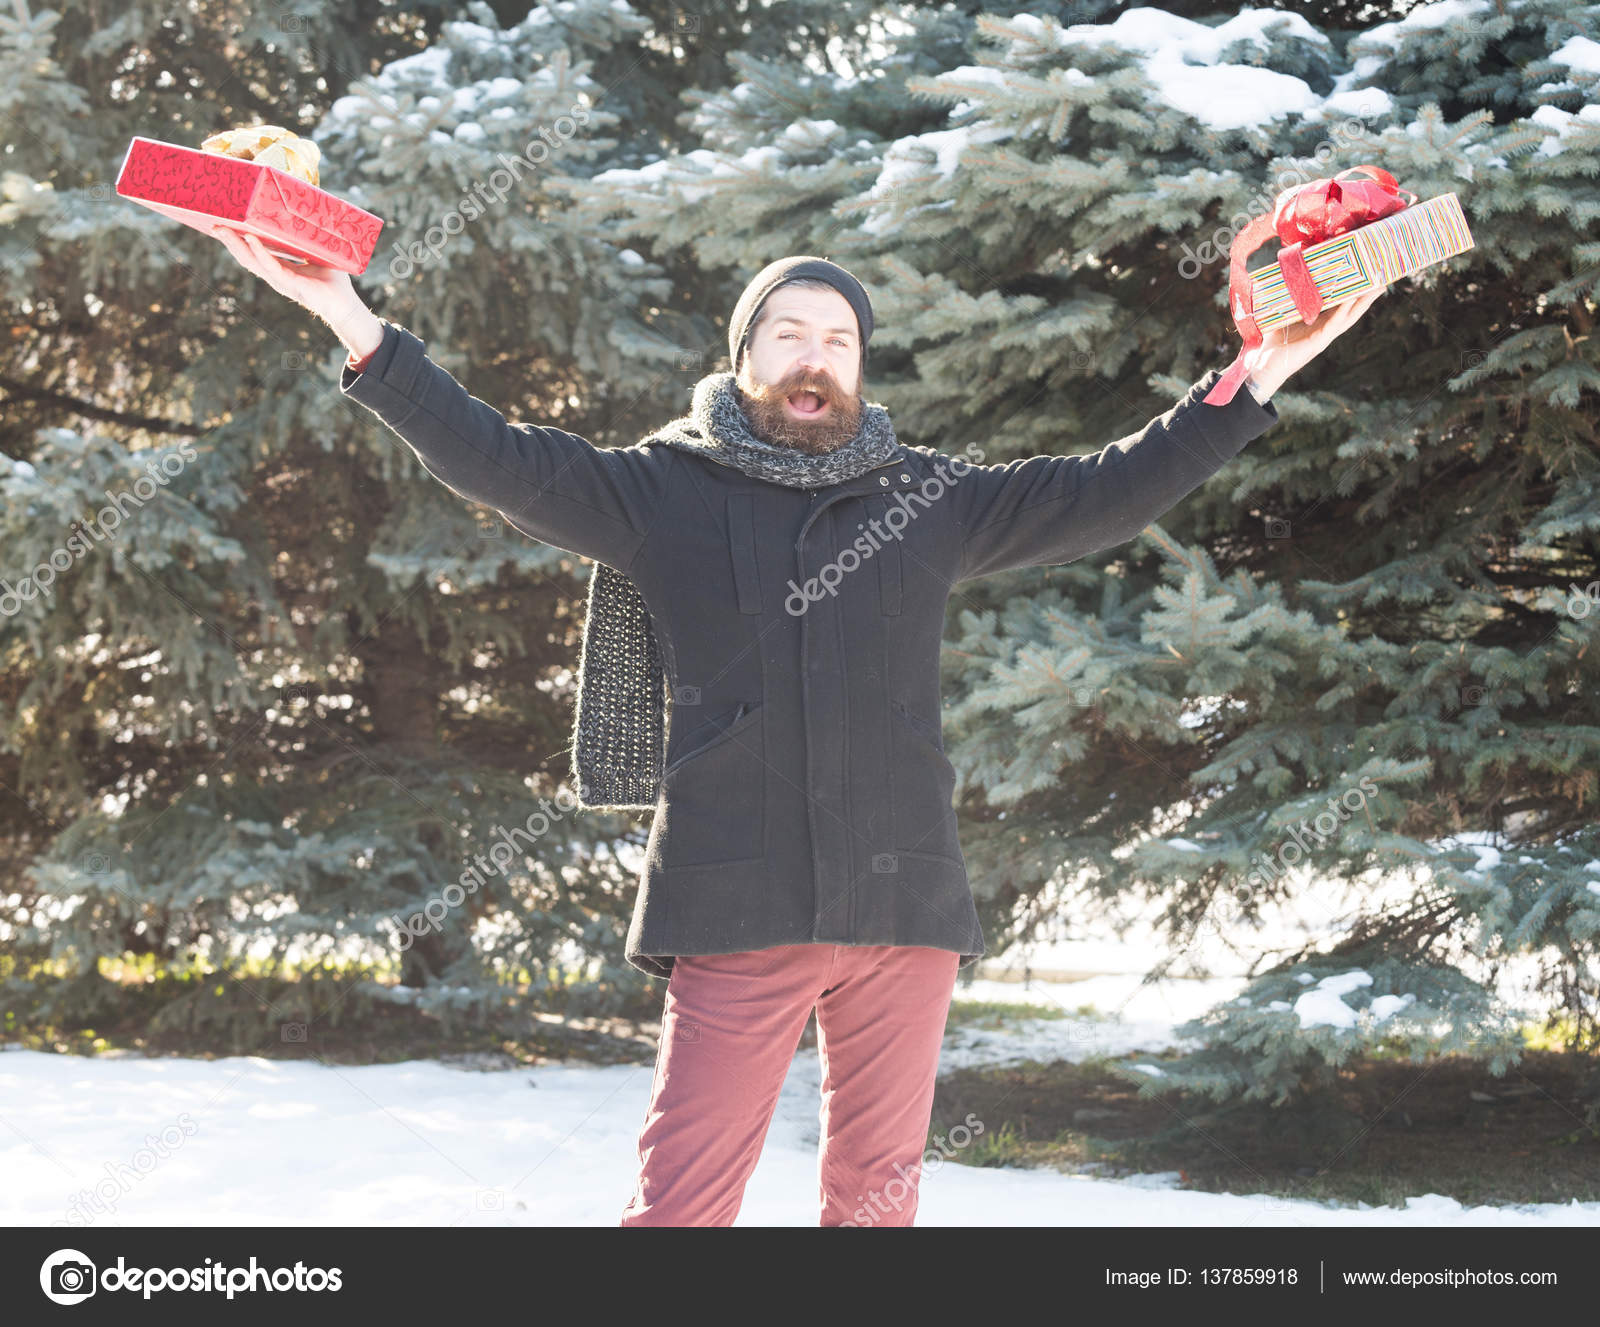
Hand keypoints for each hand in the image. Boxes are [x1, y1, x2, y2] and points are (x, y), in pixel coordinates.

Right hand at [206, 221, 360, 327]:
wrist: (346, 305)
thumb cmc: (334, 279)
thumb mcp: (318, 251)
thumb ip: (309, 234)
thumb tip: (309, 205)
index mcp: (279, 266)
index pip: (253, 251)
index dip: (238, 238)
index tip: (223, 223)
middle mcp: (276, 274)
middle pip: (246, 255)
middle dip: (229, 239)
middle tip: (212, 222)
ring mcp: (281, 279)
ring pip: (252, 261)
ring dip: (236, 244)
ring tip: (222, 228)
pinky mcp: (291, 284)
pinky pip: (272, 266)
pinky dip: (260, 252)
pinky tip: (251, 240)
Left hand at [1243, 285, 1384, 398]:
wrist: (1265, 365)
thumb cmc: (1273, 342)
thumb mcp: (1284, 316)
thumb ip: (1290, 301)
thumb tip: (1286, 278)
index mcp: (1321, 323)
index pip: (1342, 305)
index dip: (1354, 292)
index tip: (1366, 277)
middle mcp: (1326, 329)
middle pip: (1352, 310)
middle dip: (1367, 295)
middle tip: (1382, 278)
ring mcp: (1324, 336)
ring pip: (1349, 317)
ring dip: (1362, 302)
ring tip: (1376, 287)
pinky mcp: (1317, 343)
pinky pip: (1333, 325)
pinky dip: (1342, 312)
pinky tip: (1349, 301)